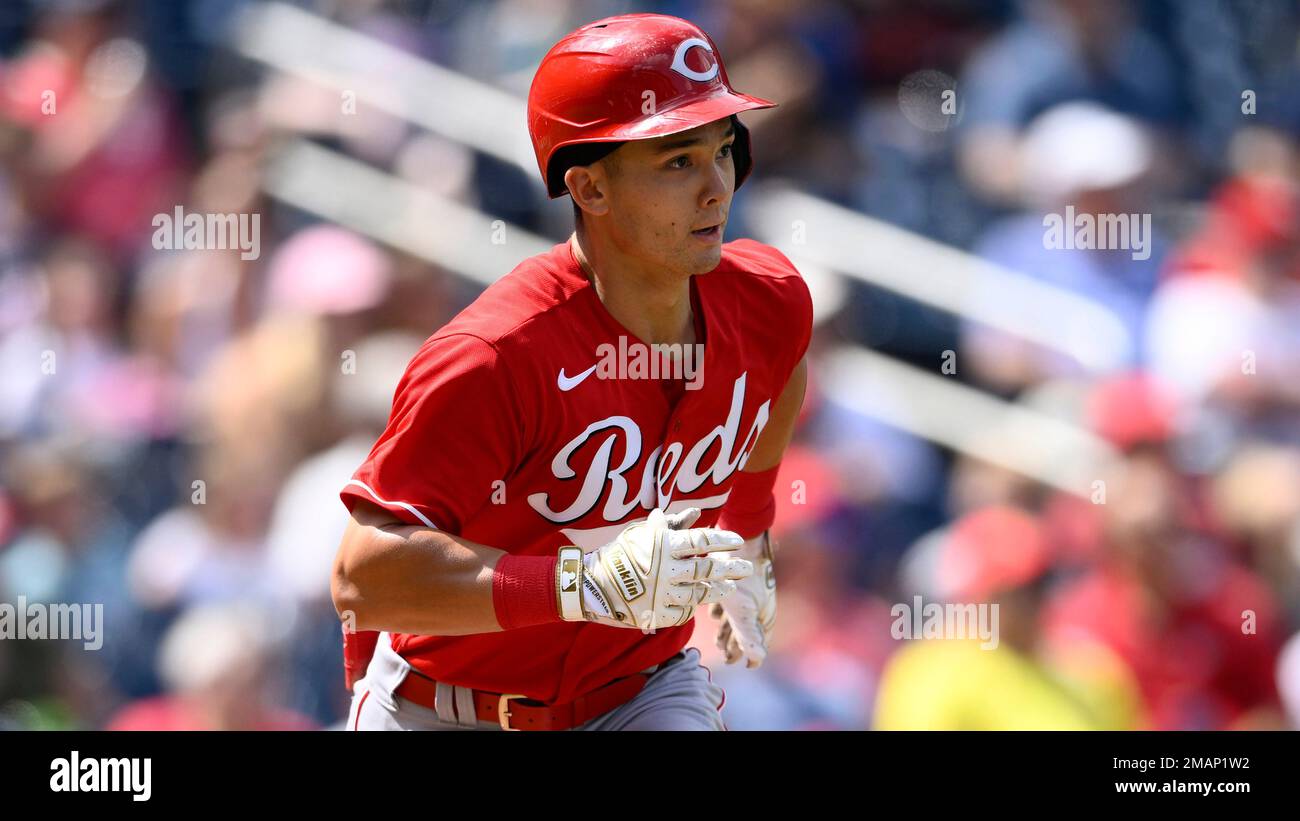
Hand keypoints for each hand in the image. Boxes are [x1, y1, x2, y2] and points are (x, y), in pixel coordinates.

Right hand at [558, 508, 750, 632]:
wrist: (590, 585)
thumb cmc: (618, 553)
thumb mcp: (641, 533)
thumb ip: (671, 525)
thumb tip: (696, 513)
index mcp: (663, 545)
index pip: (702, 541)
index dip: (723, 541)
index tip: (738, 542)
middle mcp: (666, 569)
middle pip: (708, 569)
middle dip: (731, 568)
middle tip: (746, 568)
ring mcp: (662, 594)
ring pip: (700, 593)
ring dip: (718, 589)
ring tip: (730, 586)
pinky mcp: (657, 614)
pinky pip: (683, 612)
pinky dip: (693, 607)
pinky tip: (701, 601)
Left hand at [711, 531, 775, 667]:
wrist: (743, 541)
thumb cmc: (742, 579)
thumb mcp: (743, 611)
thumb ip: (748, 635)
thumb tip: (758, 659)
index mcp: (763, 615)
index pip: (759, 642)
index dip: (751, 655)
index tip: (744, 666)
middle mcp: (758, 606)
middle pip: (748, 632)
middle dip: (736, 644)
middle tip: (726, 654)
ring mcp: (748, 593)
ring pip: (738, 617)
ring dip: (729, 629)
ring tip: (719, 639)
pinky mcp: (737, 582)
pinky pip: (731, 601)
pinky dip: (723, 610)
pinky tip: (713, 611)